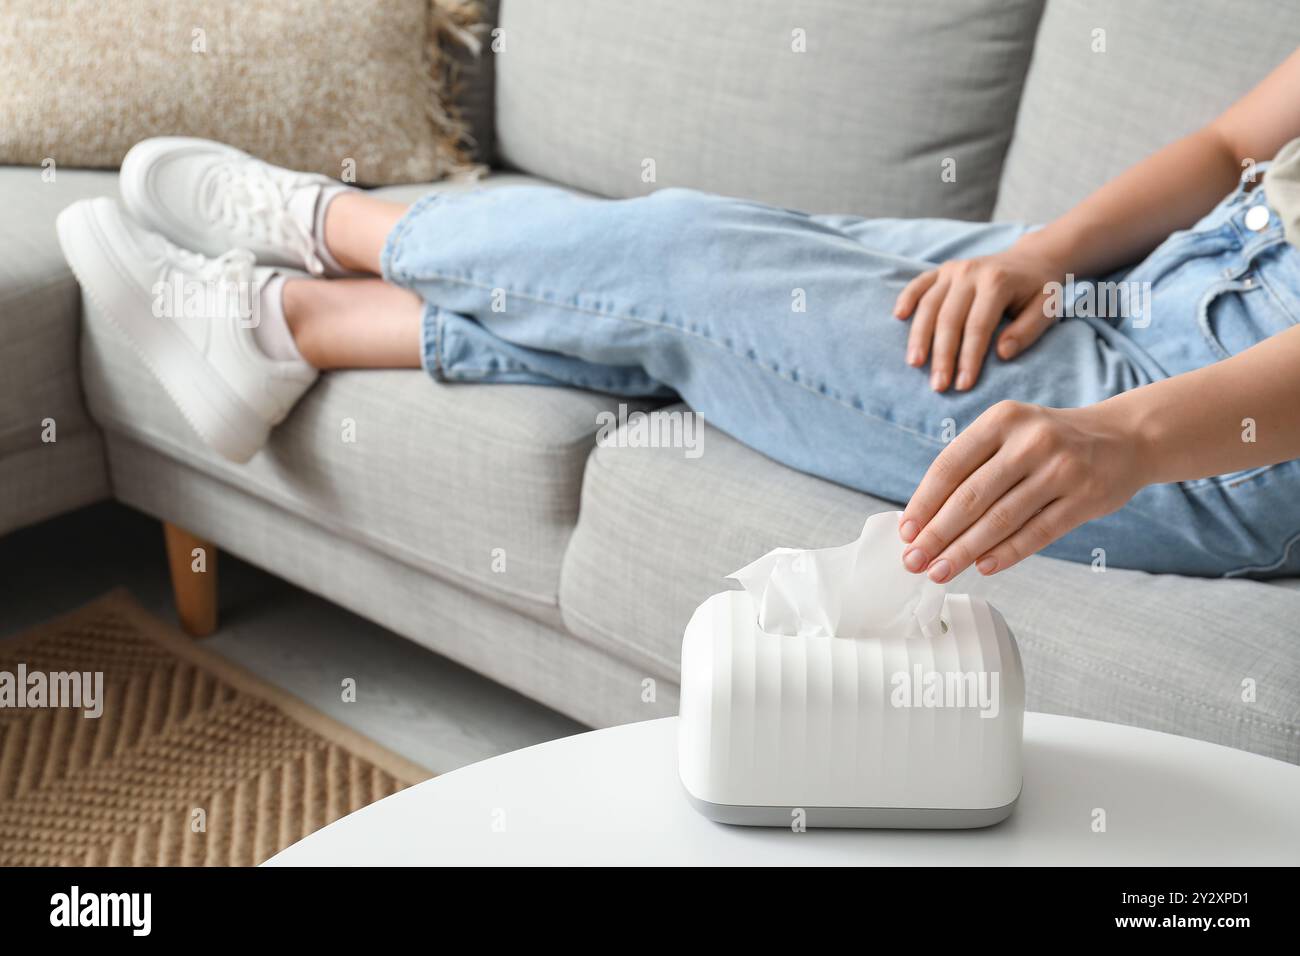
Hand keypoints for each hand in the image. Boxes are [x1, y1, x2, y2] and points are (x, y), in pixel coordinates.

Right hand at [892, 245, 1065, 391]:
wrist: (1032, 259)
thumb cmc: (1039, 290)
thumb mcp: (1047, 309)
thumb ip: (1027, 331)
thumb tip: (1002, 354)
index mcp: (997, 282)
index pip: (977, 326)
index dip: (968, 358)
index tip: (963, 385)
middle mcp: (970, 272)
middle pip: (949, 319)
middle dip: (942, 355)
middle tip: (937, 386)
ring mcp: (953, 269)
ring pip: (929, 305)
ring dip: (919, 336)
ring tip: (915, 363)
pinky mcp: (942, 269)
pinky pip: (918, 283)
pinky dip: (907, 298)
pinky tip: (898, 317)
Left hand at [898, 400, 1147, 580]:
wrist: (1125, 438)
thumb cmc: (1050, 442)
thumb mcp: (1011, 434)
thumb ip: (973, 467)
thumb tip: (925, 519)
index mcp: (1002, 419)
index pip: (950, 466)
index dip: (923, 503)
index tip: (906, 532)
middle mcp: (1030, 440)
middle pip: (970, 497)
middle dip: (937, 535)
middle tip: (913, 561)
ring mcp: (1060, 469)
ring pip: (1000, 520)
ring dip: (964, 551)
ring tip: (939, 571)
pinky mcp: (1084, 498)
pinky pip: (1037, 533)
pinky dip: (1007, 553)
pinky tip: (983, 568)